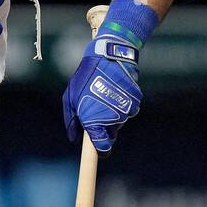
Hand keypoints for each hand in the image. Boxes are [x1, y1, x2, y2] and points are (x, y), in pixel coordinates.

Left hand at [62, 35, 141, 153]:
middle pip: (110, 134)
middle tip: (95, 108)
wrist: (110, 56)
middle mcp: (113, 120)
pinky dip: (120, 104)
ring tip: (103, 93)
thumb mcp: (70, 97)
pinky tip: (114, 89)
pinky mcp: (136, 102)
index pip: (102, 147)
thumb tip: (74, 138)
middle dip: (103, 127)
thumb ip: (71, 120)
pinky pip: (127, 109)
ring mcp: (126, 111)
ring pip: (118, 121)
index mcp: (95, 121)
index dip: (100, 151)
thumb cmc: (86, 77)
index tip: (98, 151)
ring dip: (111, 114)